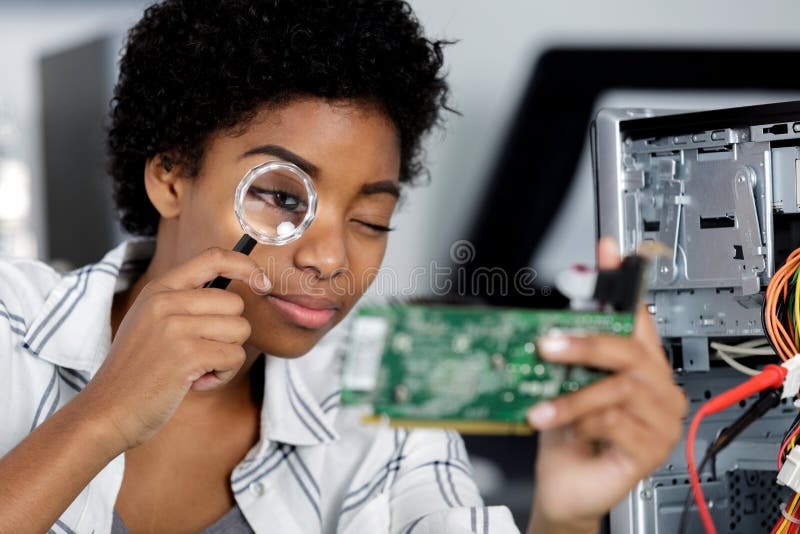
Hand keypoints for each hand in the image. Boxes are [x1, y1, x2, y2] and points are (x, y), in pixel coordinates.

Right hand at [75, 247, 265, 451]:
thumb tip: (234, 297)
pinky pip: (234, 357)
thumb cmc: (136, 373)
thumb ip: (184, 304)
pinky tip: (195, 382)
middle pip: (235, 303)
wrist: (106, 412)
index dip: (245, 265)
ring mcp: (175, 327)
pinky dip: (223, 375)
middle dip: (229, 334)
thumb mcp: (151, 324)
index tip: (262, 282)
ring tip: (196, 369)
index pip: (213, 258)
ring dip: (226, 357)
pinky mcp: (187, 354)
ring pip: (240, 330)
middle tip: (201, 355)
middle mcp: (165, 302)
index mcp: (158, 290)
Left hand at [526, 237, 687, 532]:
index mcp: (636, 363)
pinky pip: (618, 423)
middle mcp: (654, 386)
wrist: (564, 484)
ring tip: (542, 407)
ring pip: (620, 388)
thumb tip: (544, 317)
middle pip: (629, 349)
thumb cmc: (565, 432)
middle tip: (548, 346)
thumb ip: (562, 351)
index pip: (635, 312)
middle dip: (585, 343)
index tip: (606, 250)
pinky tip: (566, 429)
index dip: (621, 280)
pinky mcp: (652, 448)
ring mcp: (659, 418)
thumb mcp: (560, 383)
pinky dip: (584, 422)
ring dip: (574, 395)